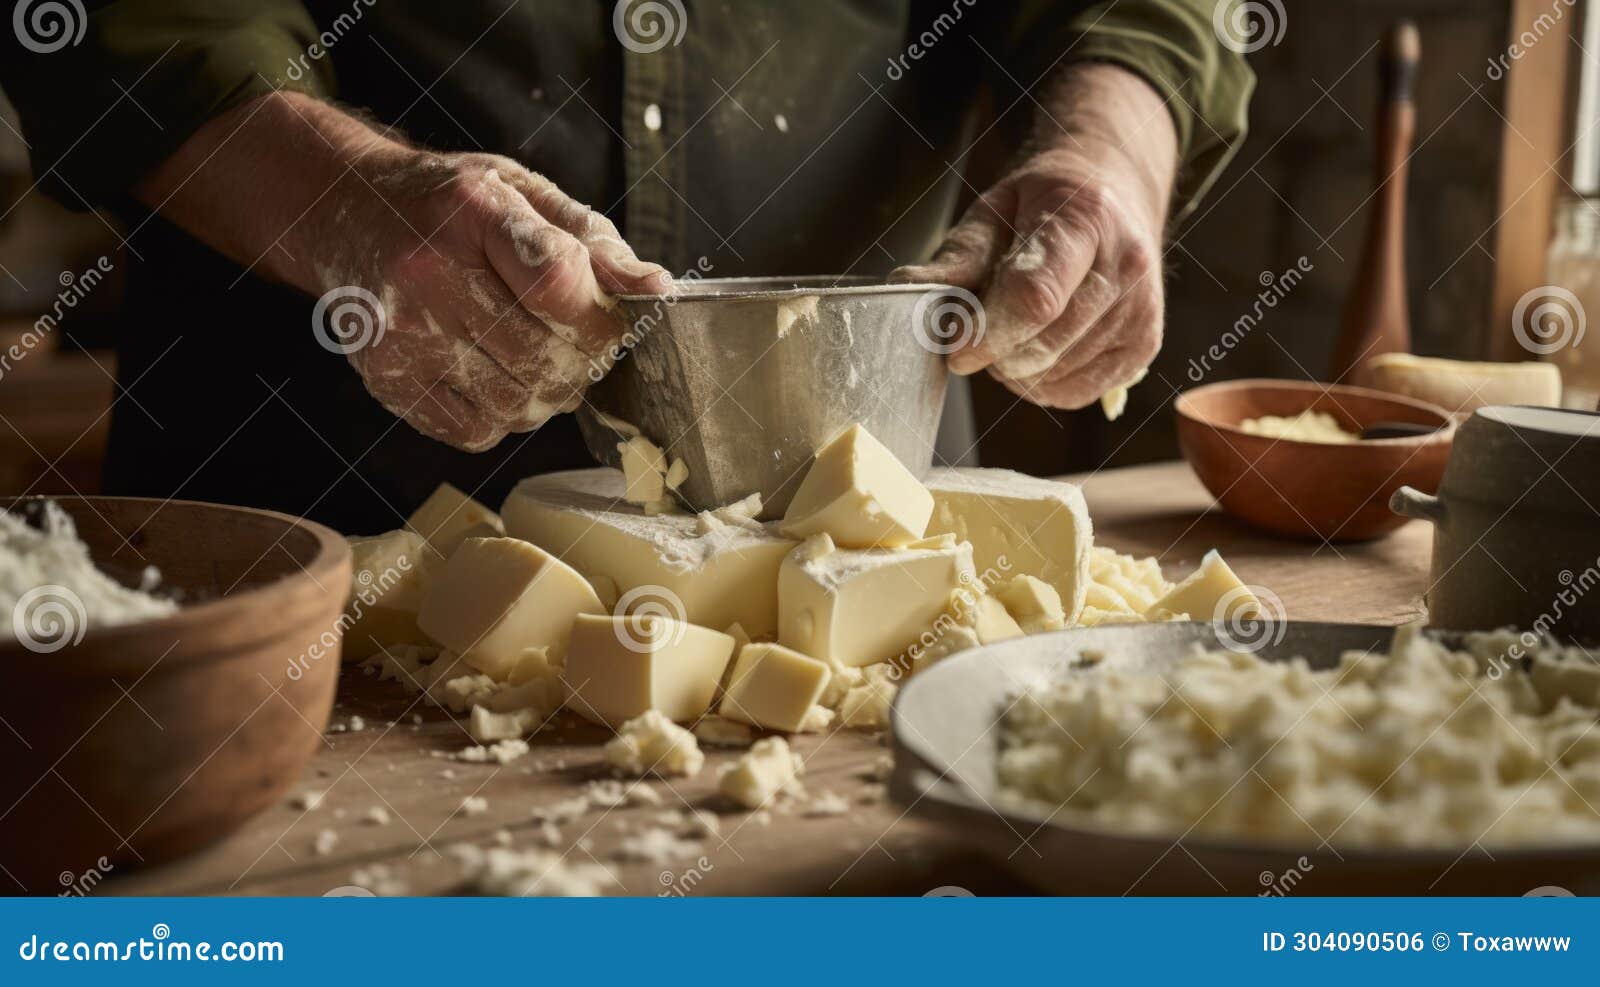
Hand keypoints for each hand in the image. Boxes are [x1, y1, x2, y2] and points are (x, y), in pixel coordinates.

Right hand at [314, 147, 668, 449]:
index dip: (600, 316)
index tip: (604, 316)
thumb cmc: (452, 205)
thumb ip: (596, 243)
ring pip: (518, 405)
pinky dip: (502, 416)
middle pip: (546, 357)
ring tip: (530, 352)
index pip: (558, 281)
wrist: (347, 211)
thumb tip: (657, 291)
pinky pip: (477, 433)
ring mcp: (400, 332)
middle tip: (572, 340)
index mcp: (473, 211)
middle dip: (581, 360)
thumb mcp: (526, 195)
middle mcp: (426, 272)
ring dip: (546, 392)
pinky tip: (492, 375)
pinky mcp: (385, 378)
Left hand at [893, 65, 1176, 409]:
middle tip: (977, 337)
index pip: (1036, 296)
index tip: (955, 349)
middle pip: (1046, 343)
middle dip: (996, 354)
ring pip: (1059, 374)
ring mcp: (1142, 307)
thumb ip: (958, 257)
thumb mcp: (995, 211)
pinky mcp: (1146, 343)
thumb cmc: (1045, 204)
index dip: (987, 333)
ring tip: (1010, 335)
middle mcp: (1126, 264)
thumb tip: (905, 287)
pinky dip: (1044, 385)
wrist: (1113, 193)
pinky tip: (1035, 354)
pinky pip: (1079, 392)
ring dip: (1017, 371)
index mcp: (1087, 219)